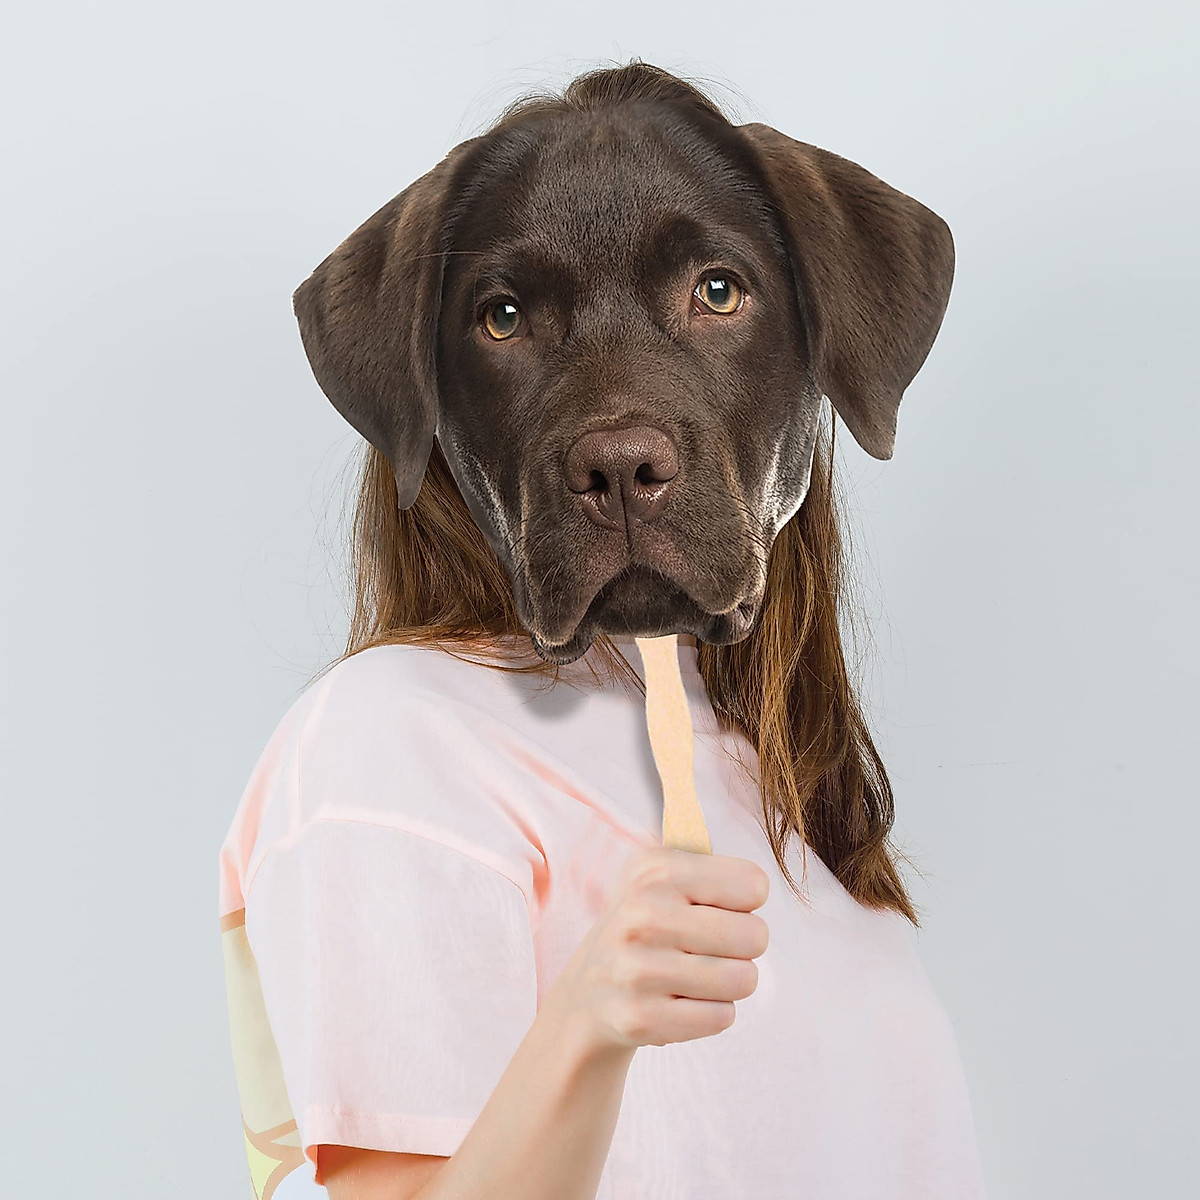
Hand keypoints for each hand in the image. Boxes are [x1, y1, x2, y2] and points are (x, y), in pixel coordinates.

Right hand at [544, 845, 769, 1052]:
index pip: (753, 885)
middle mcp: (642, 915)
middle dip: (744, 946)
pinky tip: (682, 1001)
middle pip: (755, 936)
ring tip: (698, 975)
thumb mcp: (667, 875)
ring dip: (730, 982)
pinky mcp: (640, 1018)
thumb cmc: (649, 927)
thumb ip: (713, 863)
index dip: (745, 902)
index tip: (717, 909)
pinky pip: (721, 1017)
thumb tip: (752, 884)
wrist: (590, 991)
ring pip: (743, 979)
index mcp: (655, 871)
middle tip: (713, 948)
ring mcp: (637, 969)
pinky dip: (712, 1012)